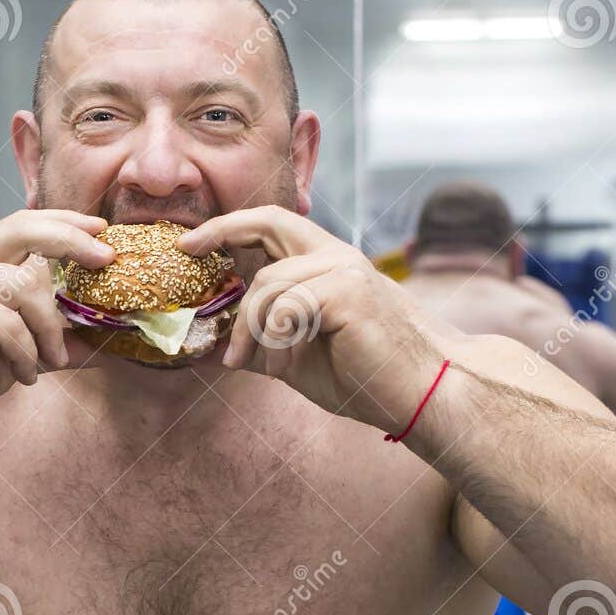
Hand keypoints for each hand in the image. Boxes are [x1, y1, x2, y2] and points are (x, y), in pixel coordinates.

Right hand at [0, 210, 113, 441]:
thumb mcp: (11, 352)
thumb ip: (48, 338)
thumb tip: (101, 341)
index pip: (21, 224)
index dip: (64, 222)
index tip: (100, 228)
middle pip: (24, 231)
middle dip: (72, 242)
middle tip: (106, 262)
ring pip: (23, 285)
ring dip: (49, 328)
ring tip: (49, 360)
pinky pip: (7, 324)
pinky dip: (25, 353)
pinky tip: (22, 375)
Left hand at [179, 207, 445, 433]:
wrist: (426, 393)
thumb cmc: (367, 376)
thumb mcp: (299, 355)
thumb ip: (263, 340)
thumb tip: (213, 344)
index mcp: (327, 261)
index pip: (271, 222)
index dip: (226, 225)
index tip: (189, 244)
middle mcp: (337, 255)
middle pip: (265, 233)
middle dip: (228, 263)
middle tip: (209, 312)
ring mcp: (344, 269)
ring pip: (270, 282)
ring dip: (248, 329)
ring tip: (246, 365)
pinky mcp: (348, 292)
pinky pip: (288, 307)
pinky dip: (276, 340)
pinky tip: (283, 367)